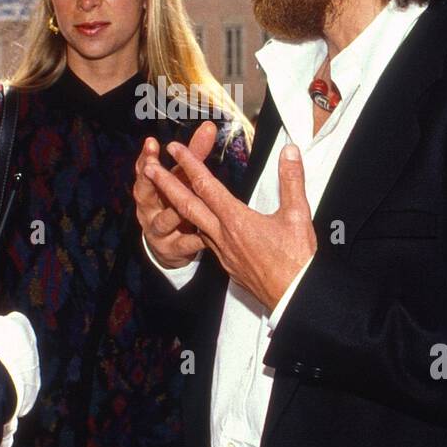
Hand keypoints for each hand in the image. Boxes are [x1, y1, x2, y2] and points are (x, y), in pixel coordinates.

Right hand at [134, 120, 217, 268]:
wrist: (169, 245)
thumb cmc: (176, 202)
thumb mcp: (182, 179)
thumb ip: (195, 155)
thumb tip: (209, 125)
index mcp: (150, 188)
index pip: (143, 170)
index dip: (145, 157)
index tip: (151, 142)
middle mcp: (148, 207)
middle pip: (145, 192)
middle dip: (149, 178)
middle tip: (152, 166)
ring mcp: (156, 229)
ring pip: (163, 219)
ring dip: (172, 212)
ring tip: (180, 205)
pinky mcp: (170, 249)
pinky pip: (182, 243)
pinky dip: (193, 238)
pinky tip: (205, 235)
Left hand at [143, 137, 315, 311]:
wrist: (294, 298)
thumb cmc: (297, 260)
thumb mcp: (297, 215)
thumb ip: (291, 180)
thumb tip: (289, 152)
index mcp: (236, 221)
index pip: (206, 186)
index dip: (189, 164)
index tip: (176, 148)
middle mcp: (222, 235)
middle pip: (186, 205)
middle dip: (165, 184)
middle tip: (148, 168)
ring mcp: (222, 252)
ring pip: (193, 224)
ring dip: (176, 204)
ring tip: (166, 191)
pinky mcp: (227, 264)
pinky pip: (205, 240)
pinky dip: (196, 226)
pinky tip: (199, 223)